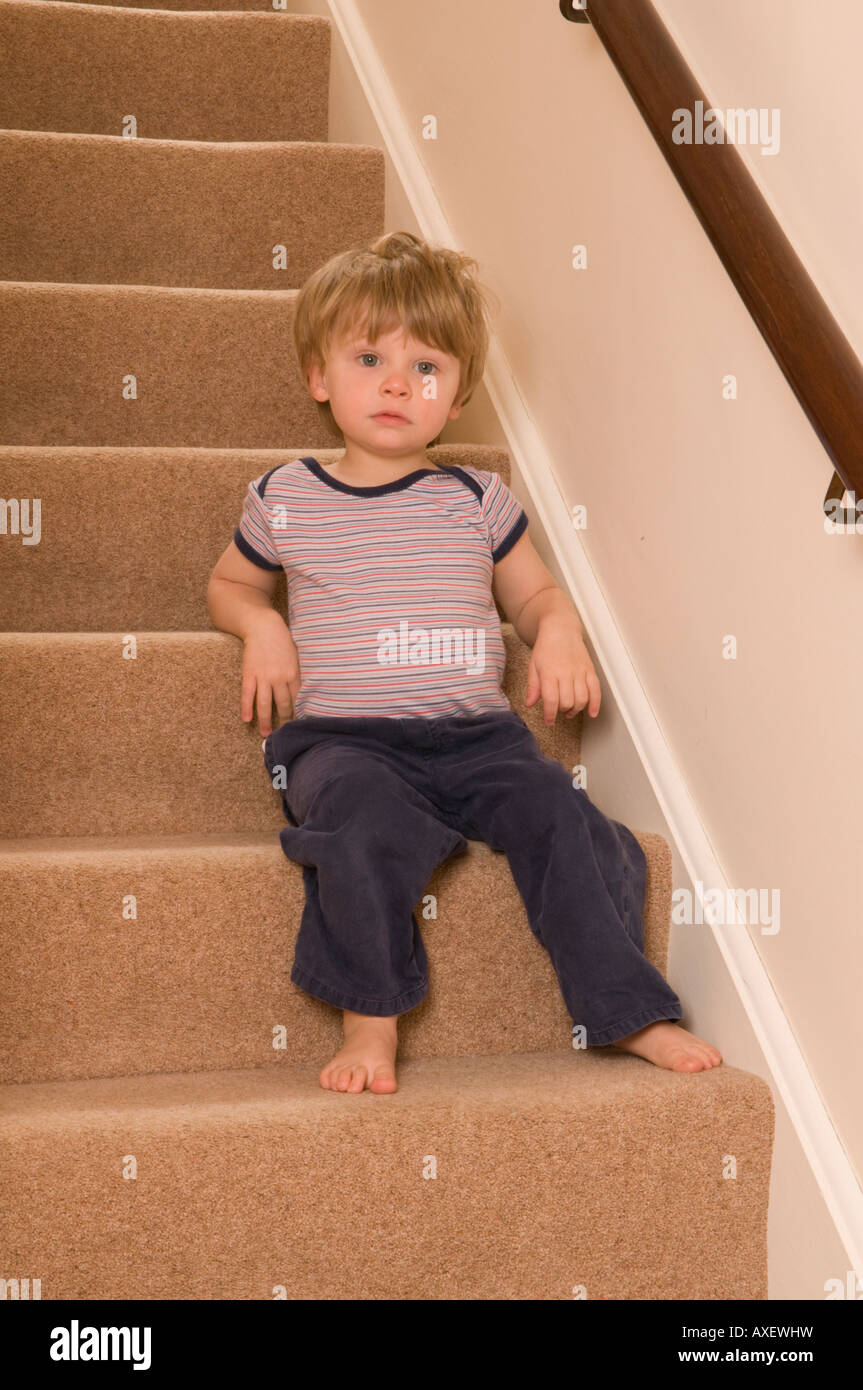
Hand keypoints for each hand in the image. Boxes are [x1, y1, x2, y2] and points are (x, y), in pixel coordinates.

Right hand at [240, 611, 301, 737]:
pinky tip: (247, 719)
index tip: (300, 725)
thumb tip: (307, 691)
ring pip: (265, 703)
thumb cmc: (283, 640)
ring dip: (265, 721)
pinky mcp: (249, 673)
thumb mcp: (297, 656)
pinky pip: (247, 694)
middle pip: (283, 705)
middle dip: (285, 721)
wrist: (263, 626)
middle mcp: (279, 677)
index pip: (298, 699)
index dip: (299, 714)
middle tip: (285, 734)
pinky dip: (246, 707)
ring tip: (266, 734)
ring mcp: (263, 676)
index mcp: (294, 673)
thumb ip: (299, 674)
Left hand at [524, 619, 600, 724]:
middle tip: (557, 711)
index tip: (548, 721)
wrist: (561, 629)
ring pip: (582, 698)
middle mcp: (566, 673)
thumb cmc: (545, 648)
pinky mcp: (590, 670)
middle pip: (567, 701)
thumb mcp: (533, 666)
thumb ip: (533, 686)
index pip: (551, 699)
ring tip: (569, 711)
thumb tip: (530, 704)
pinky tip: (592, 713)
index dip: (550, 714)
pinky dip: (595, 704)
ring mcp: (580, 671)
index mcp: (549, 672)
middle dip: (562, 711)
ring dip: (576, 709)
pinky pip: (596, 690)